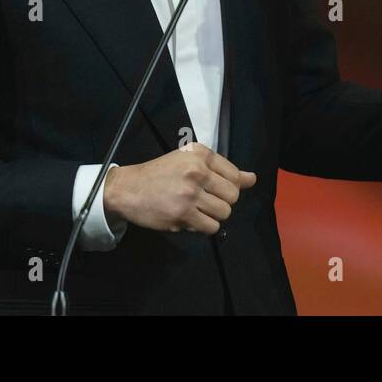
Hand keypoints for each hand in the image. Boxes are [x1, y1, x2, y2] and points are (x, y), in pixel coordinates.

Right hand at [103, 143, 256, 234]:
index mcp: (200, 154)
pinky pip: (211, 227)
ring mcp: (190, 194)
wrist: (128, 189)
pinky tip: (192, 219)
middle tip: (207, 201)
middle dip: (224, 202)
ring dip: (215, 216)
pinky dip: (205, 227)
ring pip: (224, 212)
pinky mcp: (182, 214)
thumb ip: (223, 170)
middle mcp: (197, 171)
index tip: (215, 189)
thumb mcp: (190, 162)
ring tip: (199, 210)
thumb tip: (253, 179)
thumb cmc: (161, 174)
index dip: (230, 186)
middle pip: (233, 195)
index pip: (235, 175)